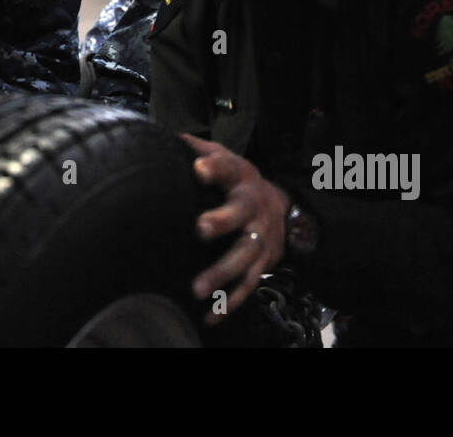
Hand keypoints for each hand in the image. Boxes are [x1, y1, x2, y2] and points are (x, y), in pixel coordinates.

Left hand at [183, 133, 289, 324]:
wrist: (284, 210)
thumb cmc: (239, 182)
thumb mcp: (225, 158)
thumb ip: (200, 149)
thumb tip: (168, 136)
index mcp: (241, 178)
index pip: (228, 168)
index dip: (215, 166)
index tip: (199, 167)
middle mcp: (253, 207)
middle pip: (241, 213)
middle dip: (223, 221)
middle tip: (201, 228)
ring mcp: (260, 237)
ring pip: (245, 255)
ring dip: (222, 272)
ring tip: (198, 288)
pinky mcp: (263, 263)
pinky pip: (248, 286)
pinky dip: (231, 303)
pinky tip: (211, 315)